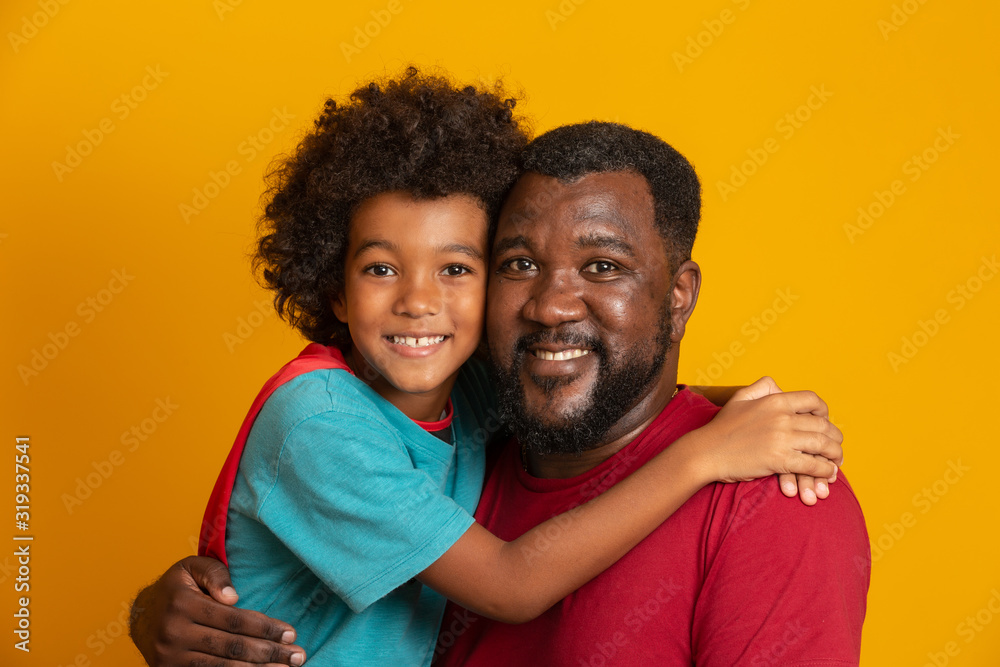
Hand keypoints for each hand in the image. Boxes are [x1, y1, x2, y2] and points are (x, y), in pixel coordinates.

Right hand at [129, 556, 305, 665]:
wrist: (140, 616)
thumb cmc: (176, 587)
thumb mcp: (191, 567)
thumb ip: (215, 573)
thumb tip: (234, 596)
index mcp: (183, 604)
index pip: (233, 620)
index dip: (264, 628)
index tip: (290, 632)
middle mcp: (175, 633)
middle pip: (231, 647)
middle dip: (268, 652)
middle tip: (297, 656)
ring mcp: (171, 657)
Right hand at [688, 377, 842, 491]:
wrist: (706, 452)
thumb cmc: (721, 428)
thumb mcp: (739, 398)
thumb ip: (760, 387)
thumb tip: (778, 385)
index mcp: (774, 400)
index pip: (812, 400)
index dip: (824, 411)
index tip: (825, 421)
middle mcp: (782, 417)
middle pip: (822, 425)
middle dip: (834, 437)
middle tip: (835, 447)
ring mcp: (782, 438)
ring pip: (823, 445)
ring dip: (834, 455)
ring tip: (835, 462)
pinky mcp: (780, 460)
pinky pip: (813, 464)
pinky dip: (825, 470)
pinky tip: (827, 474)